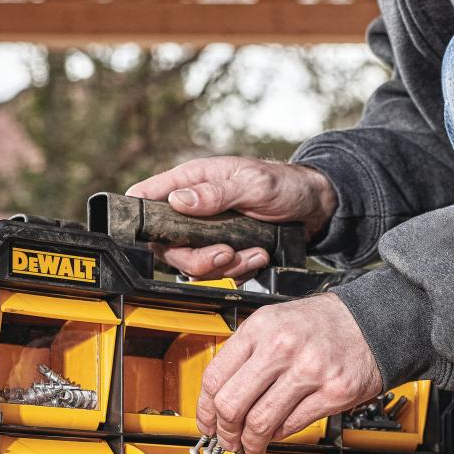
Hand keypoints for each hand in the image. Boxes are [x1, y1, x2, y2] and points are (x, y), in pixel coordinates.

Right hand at [125, 155, 336, 281]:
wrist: (313, 206)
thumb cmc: (283, 184)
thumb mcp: (253, 184)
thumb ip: (216, 193)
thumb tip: (179, 200)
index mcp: (191, 181)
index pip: (146, 197)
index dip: (140, 219)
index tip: (159, 238)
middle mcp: (192, 208)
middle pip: (167, 246)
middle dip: (197, 259)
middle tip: (227, 254)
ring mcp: (206, 232)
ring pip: (192, 265)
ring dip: (224, 267)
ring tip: (252, 253)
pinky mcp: (223, 249)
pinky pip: (217, 272)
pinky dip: (238, 271)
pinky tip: (257, 256)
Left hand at [198, 294, 381, 453]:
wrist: (371, 322)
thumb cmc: (323, 325)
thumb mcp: (275, 323)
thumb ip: (246, 353)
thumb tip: (218, 396)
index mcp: (261, 328)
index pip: (215, 378)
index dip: (204, 410)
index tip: (207, 423)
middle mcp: (283, 347)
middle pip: (232, 404)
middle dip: (225, 432)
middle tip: (228, 440)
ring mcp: (309, 371)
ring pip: (260, 422)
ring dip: (250, 442)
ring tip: (252, 445)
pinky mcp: (333, 393)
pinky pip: (292, 425)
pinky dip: (279, 435)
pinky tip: (277, 434)